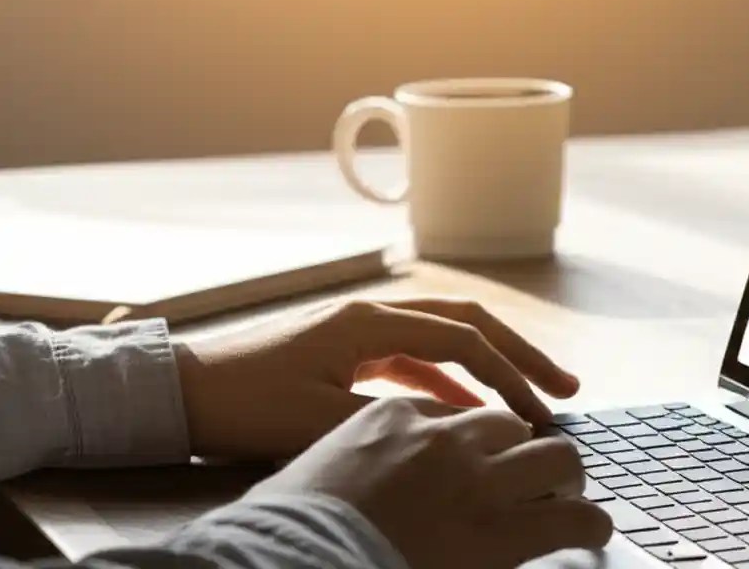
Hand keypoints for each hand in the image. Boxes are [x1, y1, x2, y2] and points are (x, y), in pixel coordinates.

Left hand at [174, 297, 578, 458]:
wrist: (181, 391)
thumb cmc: (242, 403)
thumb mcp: (317, 422)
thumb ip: (390, 423)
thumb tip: (454, 433)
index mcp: (370, 323)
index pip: (464, 342)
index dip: (511, 376)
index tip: (541, 412)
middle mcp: (373, 315)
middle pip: (468, 324)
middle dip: (521, 355)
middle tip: (566, 386)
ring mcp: (362, 331)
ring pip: (446, 341)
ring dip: (489, 368)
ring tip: (529, 399)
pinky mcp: (349, 351)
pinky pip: (416, 361)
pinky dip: (450, 383)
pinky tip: (468, 410)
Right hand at [250, 399, 612, 567]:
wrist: (286, 563)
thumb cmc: (286, 530)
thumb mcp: (314, 469)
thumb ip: (356, 459)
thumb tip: (378, 480)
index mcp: (392, 416)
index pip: (453, 414)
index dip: (475, 438)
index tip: (483, 453)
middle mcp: (442, 437)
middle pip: (509, 425)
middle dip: (527, 446)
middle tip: (537, 470)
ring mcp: (475, 480)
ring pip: (553, 457)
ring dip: (564, 474)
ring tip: (571, 493)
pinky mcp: (500, 532)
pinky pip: (571, 516)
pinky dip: (589, 521)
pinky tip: (594, 528)